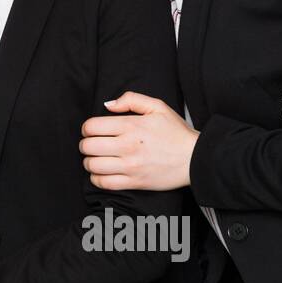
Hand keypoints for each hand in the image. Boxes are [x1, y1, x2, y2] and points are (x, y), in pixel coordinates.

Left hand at [79, 91, 197, 190]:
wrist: (195, 158)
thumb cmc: (176, 132)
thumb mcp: (158, 106)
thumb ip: (131, 100)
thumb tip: (108, 105)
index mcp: (131, 126)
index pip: (92, 126)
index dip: (87, 128)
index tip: (92, 130)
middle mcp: (127, 146)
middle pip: (88, 146)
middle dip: (86, 144)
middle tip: (92, 144)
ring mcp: (130, 166)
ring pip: (92, 165)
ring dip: (89, 162)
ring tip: (96, 159)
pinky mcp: (134, 182)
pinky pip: (104, 183)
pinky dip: (96, 178)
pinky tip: (101, 173)